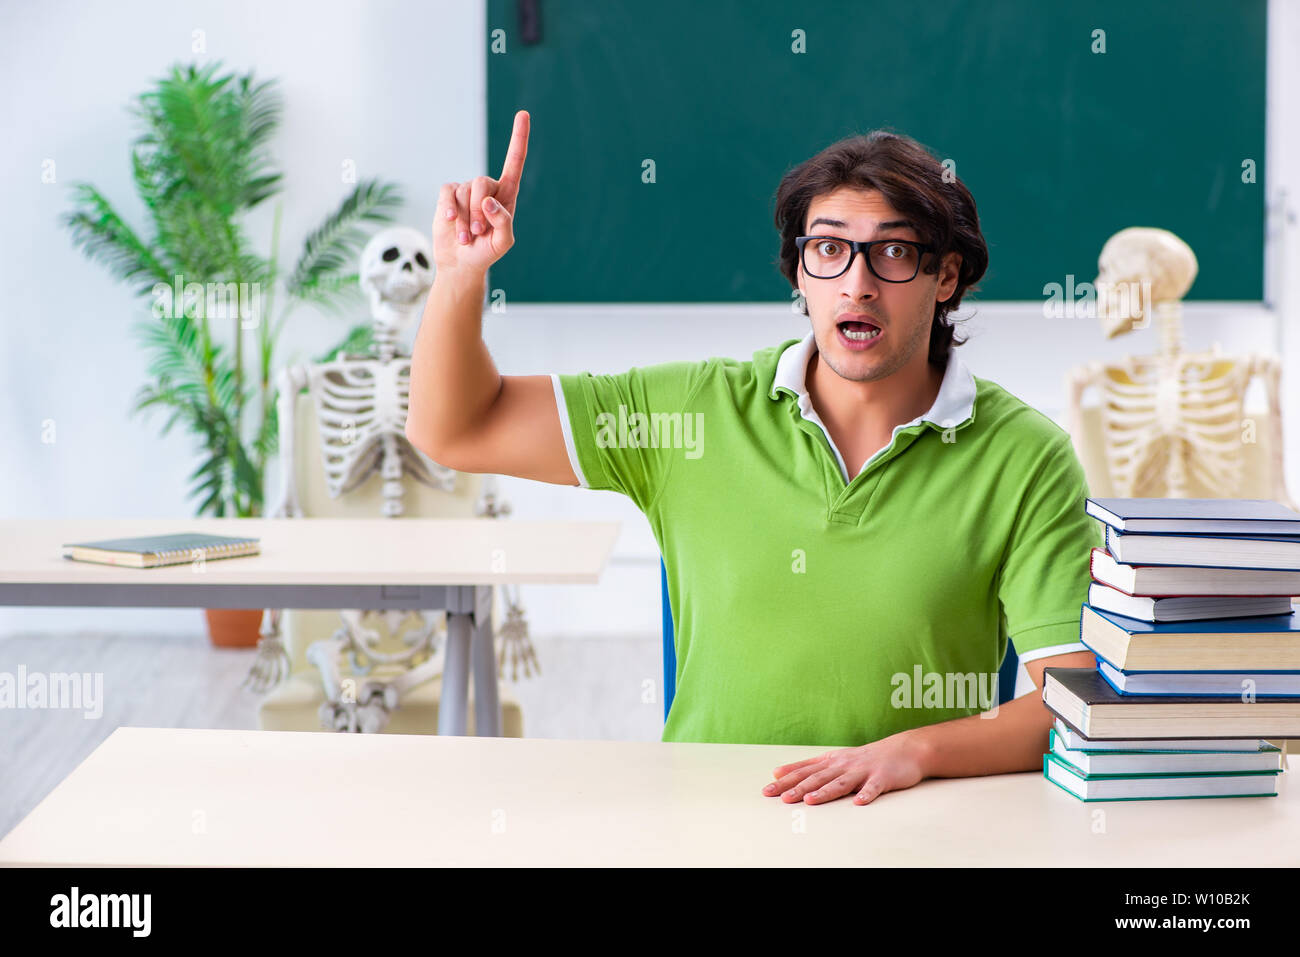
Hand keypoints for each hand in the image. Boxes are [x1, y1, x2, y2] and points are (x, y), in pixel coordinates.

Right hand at [434, 108, 529, 272]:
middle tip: (479, 233)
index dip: (519, 138)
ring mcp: (466, 191)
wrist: (461, 262)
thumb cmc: (486, 252)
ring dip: (465, 219)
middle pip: (482, 183)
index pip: (514, 162)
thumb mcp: (503, 243)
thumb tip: (489, 201)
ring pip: (464, 192)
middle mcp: (487, 188)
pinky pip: (448, 193)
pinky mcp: (448, 196)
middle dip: (479, 211)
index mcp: (507, 194)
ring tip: (467, 237)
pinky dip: (450, 209)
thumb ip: (503, 222)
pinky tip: (452, 223)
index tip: (523, 114)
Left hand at [760, 731, 928, 805]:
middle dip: (800, 788)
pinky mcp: (882, 778)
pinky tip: (859, 803)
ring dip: (826, 792)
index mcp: (831, 762)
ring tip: (811, 801)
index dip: (786, 781)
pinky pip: (874, 788)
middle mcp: (844, 765)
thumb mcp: (834, 759)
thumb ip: (808, 767)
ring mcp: (863, 771)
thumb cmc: (866, 758)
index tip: (768, 790)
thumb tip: (778, 773)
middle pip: (819, 778)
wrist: (904, 750)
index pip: (804, 771)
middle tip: (783, 799)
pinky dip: (866, 794)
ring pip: (842, 783)